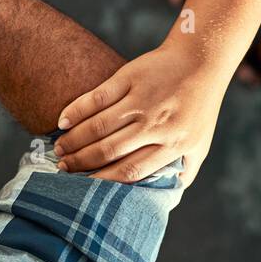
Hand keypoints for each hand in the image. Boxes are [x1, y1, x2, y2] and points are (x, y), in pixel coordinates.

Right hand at [54, 43, 224, 184]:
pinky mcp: (130, 77)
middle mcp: (156, 124)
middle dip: (81, 162)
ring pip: (99, 125)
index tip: (85, 187)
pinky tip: (63, 121)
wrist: (201, 61)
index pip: (131, 170)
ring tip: (60, 148)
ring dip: (74, 139)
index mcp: (173, 144)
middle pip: (109, 150)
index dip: (104, 181)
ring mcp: (141, 99)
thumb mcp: (200, 145)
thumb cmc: (199, 108)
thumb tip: (163, 200)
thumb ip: (182, 172)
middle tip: (63, 167)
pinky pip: (97, 97)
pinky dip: (77, 110)